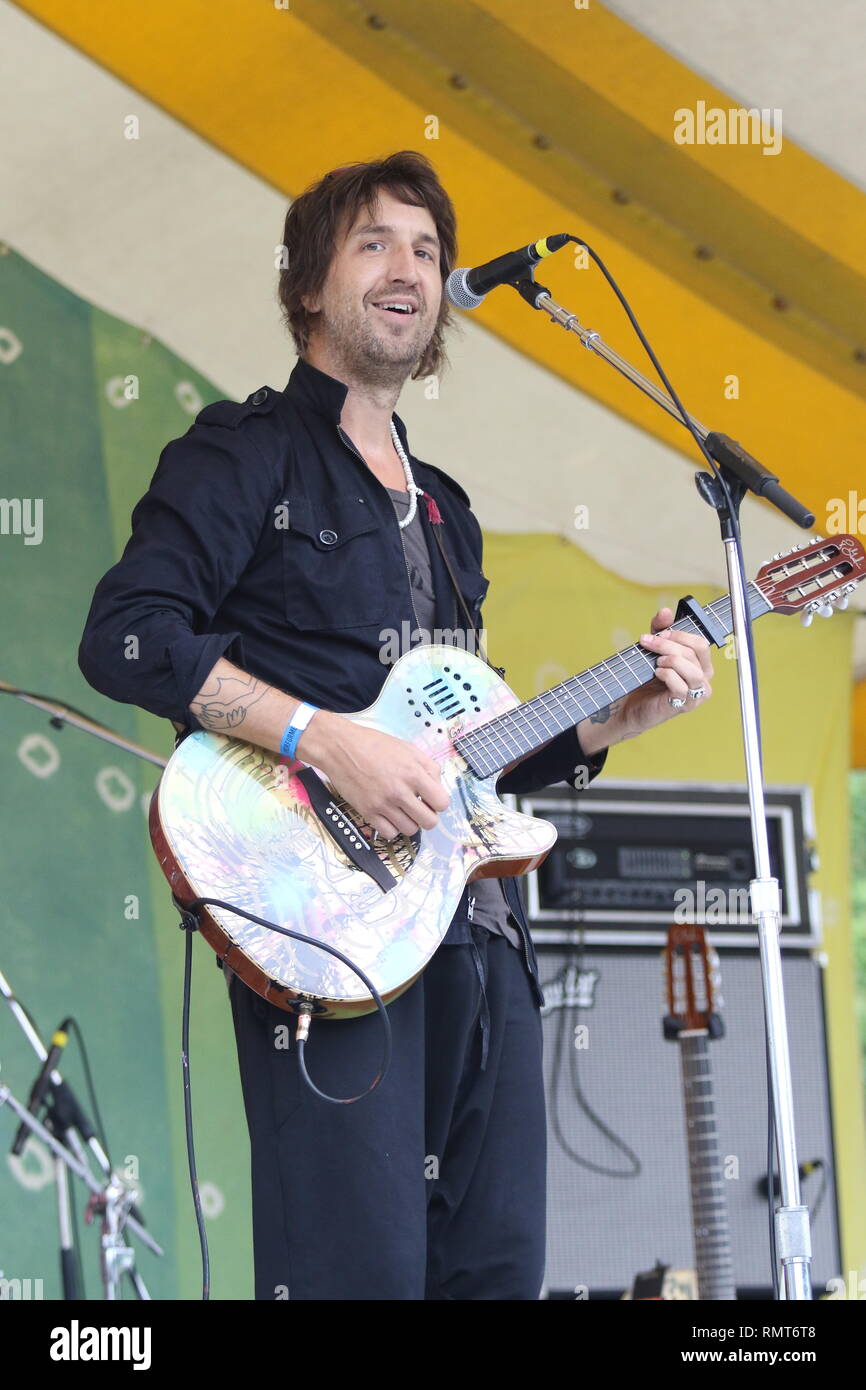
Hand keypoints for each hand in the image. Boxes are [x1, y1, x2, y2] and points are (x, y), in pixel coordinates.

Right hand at [297, 710, 449, 838]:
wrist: (341, 747)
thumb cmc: (374, 745)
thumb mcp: (408, 748)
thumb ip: (429, 767)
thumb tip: (437, 787)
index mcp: (414, 773)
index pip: (441, 803)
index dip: (438, 803)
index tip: (431, 799)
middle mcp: (400, 791)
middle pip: (429, 822)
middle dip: (427, 816)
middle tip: (419, 808)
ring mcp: (383, 803)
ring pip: (410, 830)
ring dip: (410, 822)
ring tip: (402, 810)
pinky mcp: (367, 812)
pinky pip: (389, 833)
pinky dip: (392, 827)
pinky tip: (389, 815)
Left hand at [619, 607, 714, 738]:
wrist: (631, 704)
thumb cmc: (647, 678)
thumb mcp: (654, 650)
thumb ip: (661, 630)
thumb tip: (665, 611)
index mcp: (701, 664)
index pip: (701, 643)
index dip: (680, 635)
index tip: (659, 634)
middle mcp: (703, 679)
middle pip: (694, 653)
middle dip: (669, 644)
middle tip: (648, 642)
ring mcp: (695, 694)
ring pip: (692, 670)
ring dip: (671, 660)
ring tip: (656, 662)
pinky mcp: (683, 705)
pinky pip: (681, 686)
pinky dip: (667, 675)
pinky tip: (656, 673)